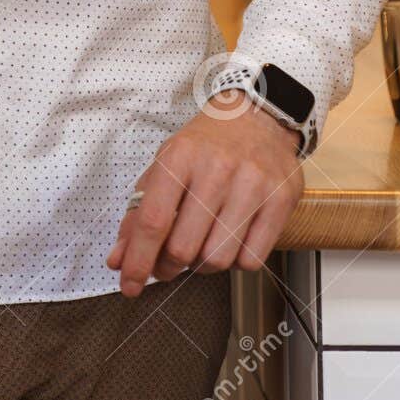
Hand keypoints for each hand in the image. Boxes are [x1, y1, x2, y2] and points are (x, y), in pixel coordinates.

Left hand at [105, 91, 304, 296]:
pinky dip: (236, 261)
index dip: (137, 261)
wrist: (257, 114)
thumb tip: (119, 260)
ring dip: (203, 265)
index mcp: (180, 156)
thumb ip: (138, 212)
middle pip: (183, 247)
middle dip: (169, 266)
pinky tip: (231, 239)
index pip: (153, 221)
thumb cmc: (207, 144)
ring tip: (203, 244)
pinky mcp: (281, 199)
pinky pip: (251, 259)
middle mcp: (216, 169)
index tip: (129, 284)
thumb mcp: (166, 163)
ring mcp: (252, 184)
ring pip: (217, 259)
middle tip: (168, 262)